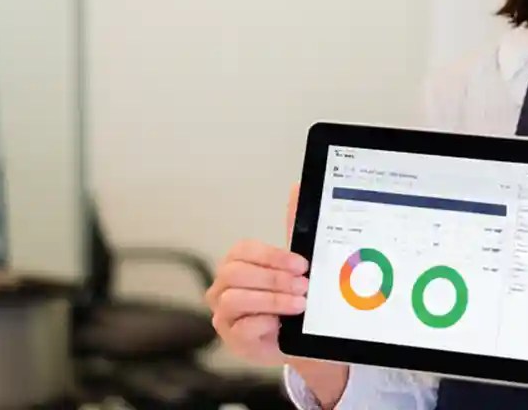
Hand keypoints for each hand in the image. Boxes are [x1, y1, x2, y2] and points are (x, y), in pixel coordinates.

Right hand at [205, 184, 347, 402]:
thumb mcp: (296, 266)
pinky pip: (242, 327)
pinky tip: (282, 324)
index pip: (244, 250)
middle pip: (235, 273)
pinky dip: (265, 323)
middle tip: (304, 284)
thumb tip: (297, 187)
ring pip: (235, 299)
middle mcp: (224, 286)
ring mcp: (225, 314)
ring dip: (272, 299)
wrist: (299, 339)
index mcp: (238, 263)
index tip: (301, 264)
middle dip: (273, 278)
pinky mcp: (232, 339)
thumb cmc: (292, 299)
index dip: (272, 256)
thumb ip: (294, 229)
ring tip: (299, 303)